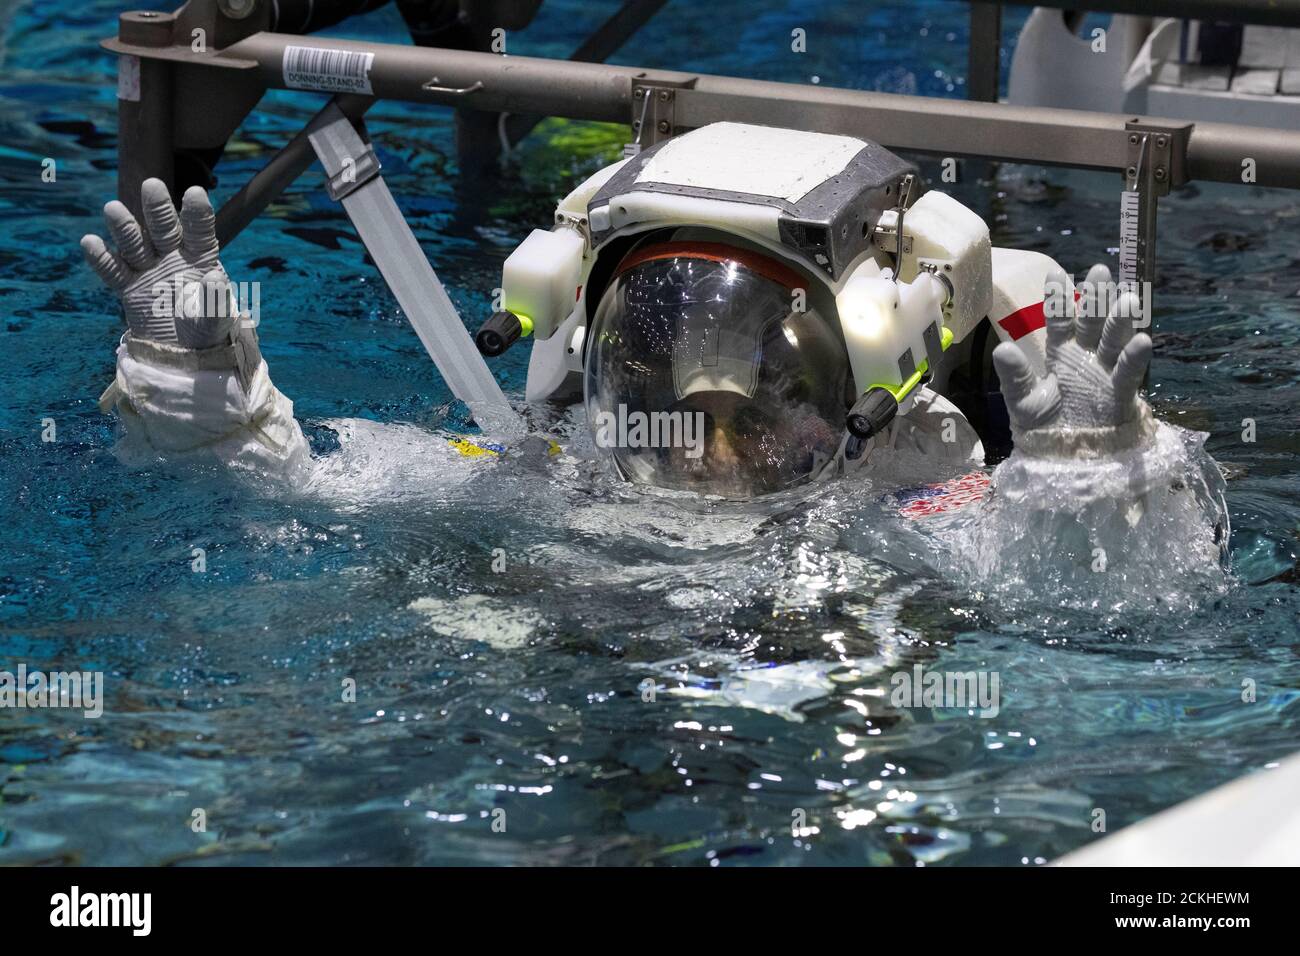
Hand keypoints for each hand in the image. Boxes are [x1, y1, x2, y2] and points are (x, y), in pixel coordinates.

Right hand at [81, 178, 235, 348]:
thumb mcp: (216, 318)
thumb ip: (215, 299)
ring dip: (125, 228)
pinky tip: (89, 242)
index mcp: (200, 258)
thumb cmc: (206, 329)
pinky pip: (113, 271)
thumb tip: (213, 277)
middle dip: (158, 208)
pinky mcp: (128, 286)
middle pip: (164, 229)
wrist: (183, 352)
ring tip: (112, 209)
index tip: (195, 192)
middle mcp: (172, 257)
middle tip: (152, 185)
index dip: (197, 213)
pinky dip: (101, 259)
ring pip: (135, 244)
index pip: (199, 232)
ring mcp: (148, 269)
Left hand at [992, 264, 1152, 455]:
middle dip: (1096, 299)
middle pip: (1092, 322)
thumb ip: (1016, 376)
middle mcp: (1086, 356)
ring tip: (1127, 299)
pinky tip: (1142, 340)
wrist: (1062, 459)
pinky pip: (1129, 373)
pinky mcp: (1120, 394)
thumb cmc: (1042, 426)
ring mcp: (1105, 372)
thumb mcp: (1023, 400)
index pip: (1060, 320)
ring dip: (1120, 321)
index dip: (1059, 299)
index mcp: (1061, 353)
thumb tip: (1001, 349)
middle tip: (1100, 272)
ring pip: (1115, 341)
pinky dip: (1135, 358)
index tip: (1056, 274)